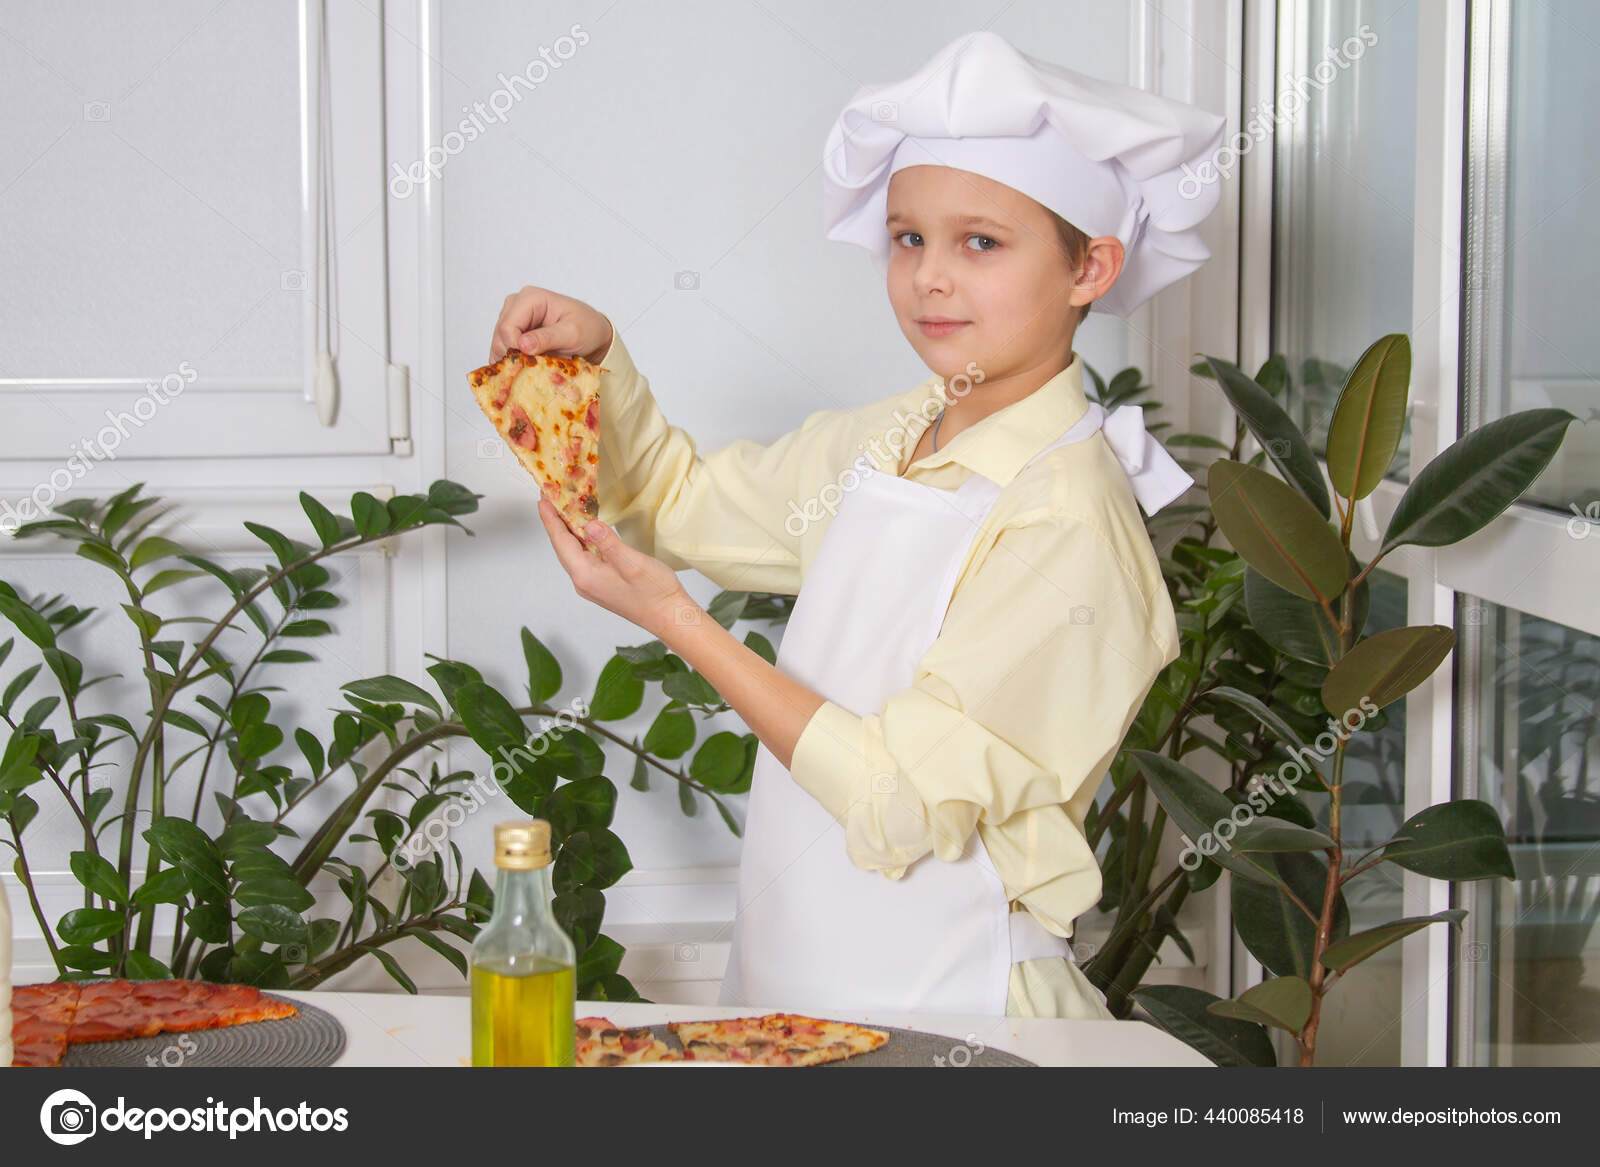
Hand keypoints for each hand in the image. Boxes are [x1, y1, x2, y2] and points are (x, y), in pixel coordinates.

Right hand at [490, 286, 613, 364]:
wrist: (594, 334)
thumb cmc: (587, 328)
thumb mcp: (572, 334)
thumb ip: (548, 338)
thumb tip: (522, 345)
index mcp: (530, 298)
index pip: (507, 326)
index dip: (515, 348)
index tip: (530, 362)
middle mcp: (516, 305)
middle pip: (500, 336)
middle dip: (514, 355)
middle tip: (535, 367)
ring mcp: (513, 319)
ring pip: (499, 345)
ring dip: (514, 360)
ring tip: (536, 366)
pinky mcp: (513, 334)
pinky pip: (504, 351)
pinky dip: (514, 362)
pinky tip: (529, 367)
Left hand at [536, 497, 697, 636]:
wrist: (669, 616)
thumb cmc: (654, 593)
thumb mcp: (632, 563)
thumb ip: (608, 542)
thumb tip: (589, 524)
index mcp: (585, 575)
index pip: (561, 541)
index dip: (551, 518)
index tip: (542, 498)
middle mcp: (583, 581)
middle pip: (563, 546)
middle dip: (555, 522)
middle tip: (550, 497)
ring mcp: (591, 584)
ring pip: (573, 552)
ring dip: (568, 531)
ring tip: (564, 509)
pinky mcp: (601, 584)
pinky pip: (583, 558)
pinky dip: (581, 541)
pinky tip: (585, 532)